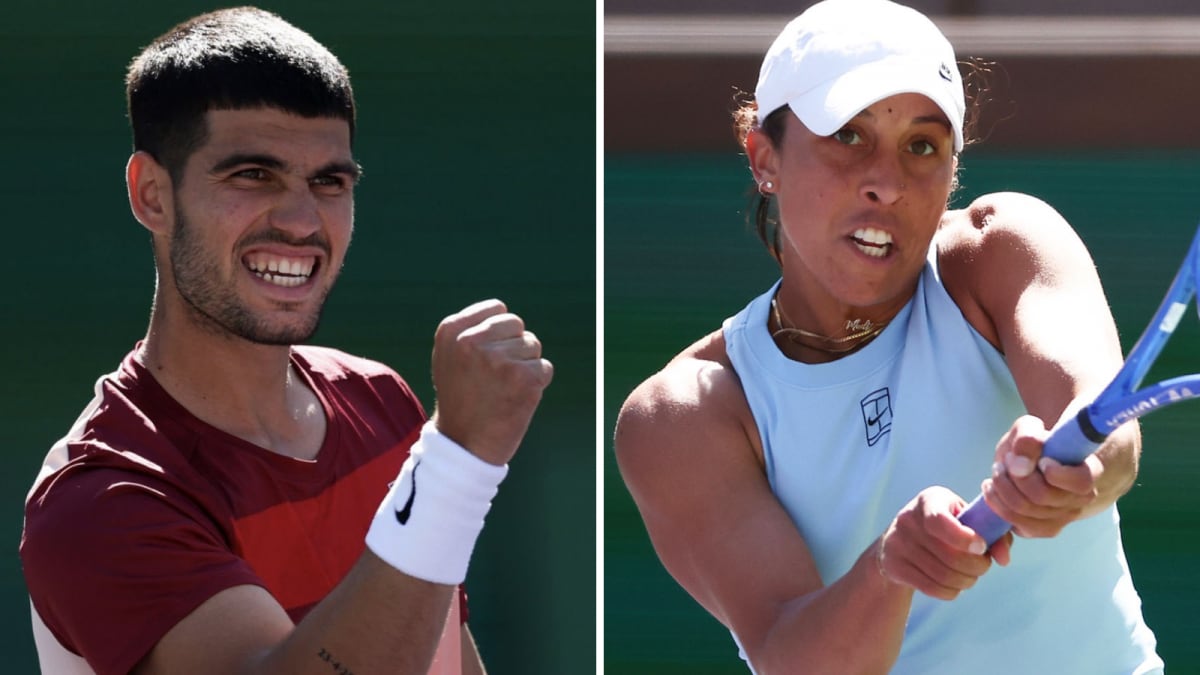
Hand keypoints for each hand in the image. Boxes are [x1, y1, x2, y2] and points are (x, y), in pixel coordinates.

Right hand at [429, 299, 553, 465]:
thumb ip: (471, 330)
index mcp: (451, 331)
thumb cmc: (461, 398)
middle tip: (495, 377)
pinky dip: (537, 384)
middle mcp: (472, 342)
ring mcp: (499, 360)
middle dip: (513, 347)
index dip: (498, 334)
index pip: (497, 309)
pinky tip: (516, 399)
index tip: (484, 359)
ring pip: (532, 346)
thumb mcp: (450, 357)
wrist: (464, 445)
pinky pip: (544, 368)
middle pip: (517, 325)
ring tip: (502, 389)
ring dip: (524, 367)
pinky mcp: (523, 379)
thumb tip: (503, 311)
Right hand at [877, 486, 1010, 600]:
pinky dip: (951, 591)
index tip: (981, 547)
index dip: (963, 538)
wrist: (899, 540)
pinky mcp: (893, 566)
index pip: (939, 521)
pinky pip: (933, 588)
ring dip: (967, 581)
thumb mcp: (966, 518)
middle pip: (950, 556)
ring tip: (970, 575)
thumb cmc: (946, 526)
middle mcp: (908, 519)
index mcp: (929, 500)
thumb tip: (1003, 559)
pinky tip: (954, 583)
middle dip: (977, 567)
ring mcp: (897, 544)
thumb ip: (993, 533)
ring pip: (944, 576)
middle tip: (983, 565)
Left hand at [981, 415, 1099, 537]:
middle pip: (1042, 495)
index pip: (1081, 481)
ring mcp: (1062, 518)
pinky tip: (992, 488)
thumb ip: (1027, 438)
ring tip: (998, 470)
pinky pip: (1016, 523)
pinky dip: (997, 503)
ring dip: (1003, 487)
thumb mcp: (1029, 429)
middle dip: (1016, 476)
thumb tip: (1021, 464)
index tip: (1040, 460)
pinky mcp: (1041, 529)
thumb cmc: (1035, 445)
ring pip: (1024, 509)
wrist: (1031, 462)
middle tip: (1008, 459)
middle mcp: (1079, 500)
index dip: (1056, 473)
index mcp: (1088, 472)